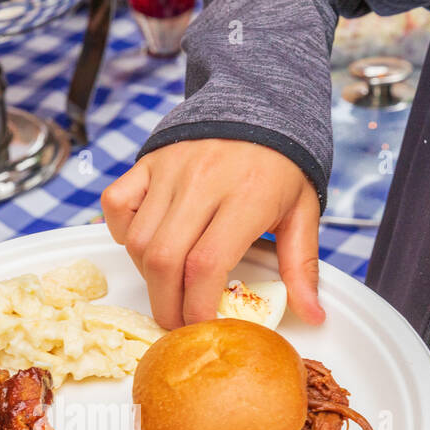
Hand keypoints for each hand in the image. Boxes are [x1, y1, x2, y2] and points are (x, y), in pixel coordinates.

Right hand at [101, 139, 324, 329]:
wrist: (259, 103)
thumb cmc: (280, 165)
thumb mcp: (302, 213)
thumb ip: (302, 267)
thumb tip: (313, 316)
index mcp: (246, 196)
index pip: (206, 265)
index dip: (196, 306)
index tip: (201, 325)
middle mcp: (203, 181)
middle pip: (165, 261)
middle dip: (167, 304)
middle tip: (178, 321)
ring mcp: (170, 170)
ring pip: (139, 241)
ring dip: (148, 275)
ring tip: (169, 285)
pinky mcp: (147, 162)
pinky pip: (116, 205)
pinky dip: (123, 233)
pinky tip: (147, 244)